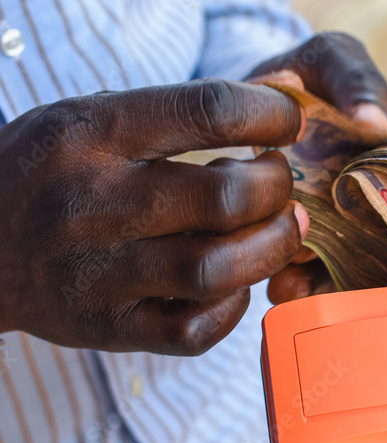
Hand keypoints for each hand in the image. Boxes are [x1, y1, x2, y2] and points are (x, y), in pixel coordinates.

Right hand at [0, 81, 308, 353]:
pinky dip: (231, 307)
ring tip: (276, 230)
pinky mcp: (105, 327)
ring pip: (215, 269)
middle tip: (279, 182)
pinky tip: (234, 282)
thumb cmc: (44, 172)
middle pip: (222, 198)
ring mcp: (99, 272)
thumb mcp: (84, 118)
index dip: (268, 114)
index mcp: (91, 134)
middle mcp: (94, 202)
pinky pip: (192, 330)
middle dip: (275, 187)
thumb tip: (266, 122)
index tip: (286, 122)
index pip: (205, 111)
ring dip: (267, 248)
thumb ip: (164, 118)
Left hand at [247, 32, 386, 303]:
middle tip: (340, 274)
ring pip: (373, 272)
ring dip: (340, 288)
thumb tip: (377, 122)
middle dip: (381, 274)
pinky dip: (310, 287)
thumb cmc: (309, 74)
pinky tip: (284, 288)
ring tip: (298, 288)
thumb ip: (353, 78)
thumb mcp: (331, 58)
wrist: (258, 101)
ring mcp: (369, 223)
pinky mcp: (328, 243)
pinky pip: (330, 276)